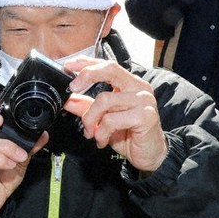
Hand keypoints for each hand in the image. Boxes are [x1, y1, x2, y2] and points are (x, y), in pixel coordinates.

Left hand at [63, 58, 167, 172]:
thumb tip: (68, 99)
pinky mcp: (146, 116)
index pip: (107, 64)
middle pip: (110, 69)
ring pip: (104, 100)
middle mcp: (139, 87)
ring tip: (90, 132)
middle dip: (87, 76)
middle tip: (72, 89)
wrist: (150, 155)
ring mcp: (144, 100)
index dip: (87, 62)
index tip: (68, 65)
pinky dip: (101, 132)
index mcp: (129, 83)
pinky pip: (112, 120)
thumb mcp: (102, 118)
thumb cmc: (129, 134)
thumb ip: (86, 106)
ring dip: (90, 119)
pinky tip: (102, 140)